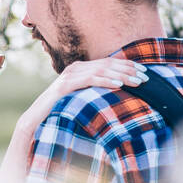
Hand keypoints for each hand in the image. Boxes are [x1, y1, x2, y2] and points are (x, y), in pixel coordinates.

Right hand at [16, 57, 147, 137]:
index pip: (108, 63)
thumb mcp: (80, 99)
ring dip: (122, 76)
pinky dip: (106, 81)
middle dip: (129, 70)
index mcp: (80, 69)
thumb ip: (93, 92)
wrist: (37, 120)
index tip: (144, 71)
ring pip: (101, 71)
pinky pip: (90, 80)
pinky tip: (119, 85)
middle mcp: (75, 68)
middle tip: (146, 77)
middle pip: (107, 64)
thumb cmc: (60, 112)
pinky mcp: (66, 85)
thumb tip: (116, 92)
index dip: (127, 65)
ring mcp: (69, 75)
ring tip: (137, 82)